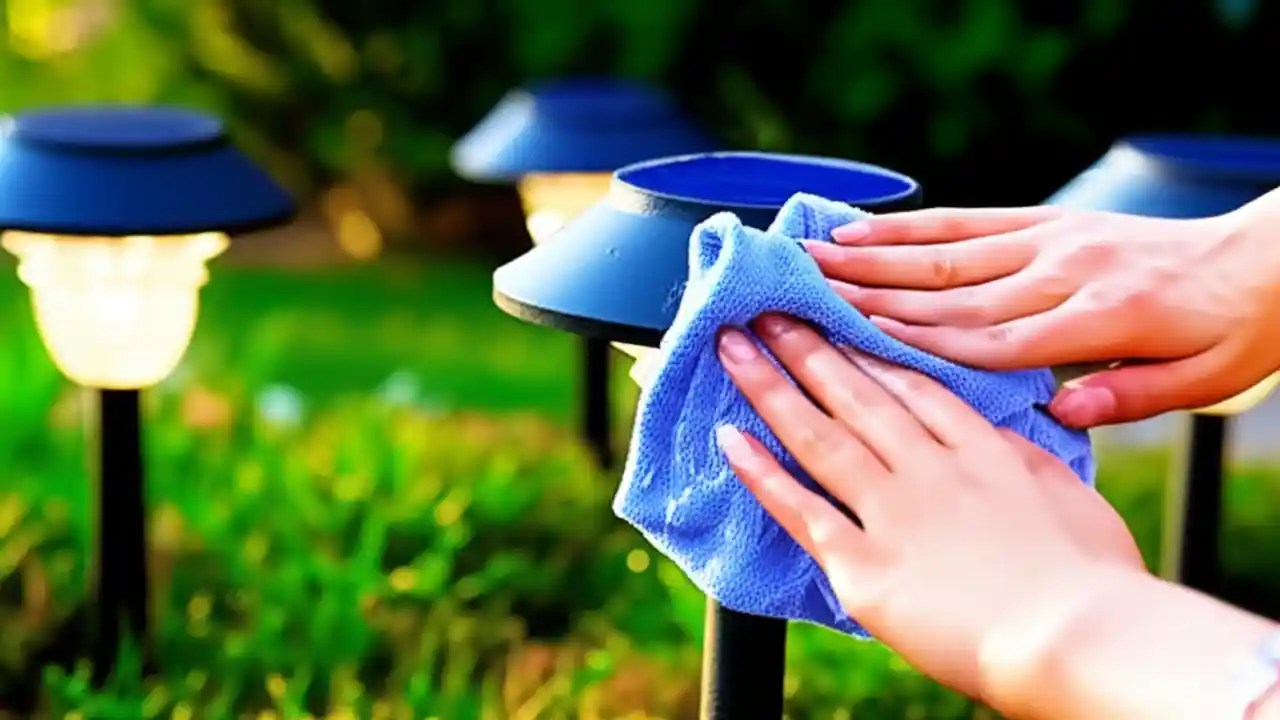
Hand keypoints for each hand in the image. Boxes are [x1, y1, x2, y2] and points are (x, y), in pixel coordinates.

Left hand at [713, 314, 1145, 705]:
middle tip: (766, 311)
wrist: (1077, 637)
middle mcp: (928, 468)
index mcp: (982, 450)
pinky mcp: (864, 563)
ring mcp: (892, 511)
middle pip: (855, 395)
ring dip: (770, 388)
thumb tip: (1006, 438)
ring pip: (819, 435)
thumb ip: (1028, 462)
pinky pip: (801, 508)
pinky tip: (728, 437)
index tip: (833, 320)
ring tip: (733, 348)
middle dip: (805, 348)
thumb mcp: (1074, 500)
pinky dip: (761, 472)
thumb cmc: (1097, 581)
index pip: (911, 387)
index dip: (866, 349)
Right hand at [803, 195, 1279, 426]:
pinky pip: (974, 221)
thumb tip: (1060, 414)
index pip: (989, 340)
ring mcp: (1054, 241)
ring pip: (950, 251)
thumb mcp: (1201, 382)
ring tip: (816, 254)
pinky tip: (872, 227)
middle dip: (871, 293)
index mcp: (1097, 323)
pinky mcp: (1052, 221)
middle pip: (950, 290)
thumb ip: (1127, 398)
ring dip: (878, 254)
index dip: (918, 342)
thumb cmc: (1232, 333)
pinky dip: (918, 224)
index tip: (853, 341)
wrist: (1266, 262)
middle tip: (804, 292)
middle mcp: (1064, 275)